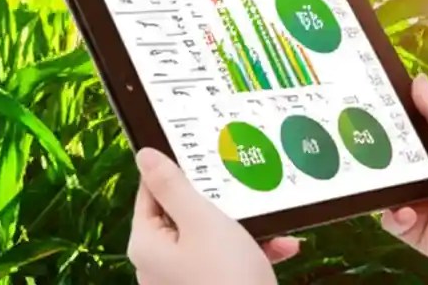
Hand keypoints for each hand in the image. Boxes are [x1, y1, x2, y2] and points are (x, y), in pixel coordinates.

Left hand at [127, 147, 299, 284]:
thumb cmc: (227, 279)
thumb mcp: (202, 221)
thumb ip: (173, 186)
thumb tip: (144, 156)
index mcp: (147, 244)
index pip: (151, 192)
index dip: (177, 171)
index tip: (204, 155)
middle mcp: (159, 265)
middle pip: (184, 214)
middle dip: (221, 202)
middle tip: (243, 186)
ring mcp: (183, 281)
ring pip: (211, 238)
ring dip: (245, 228)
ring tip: (271, 220)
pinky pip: (226, 262)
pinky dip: (252, 252)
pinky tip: (282, 245)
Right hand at [379, 73, 427, 281]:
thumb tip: (418, 79)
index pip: (401, 133)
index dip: (383, 121)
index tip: (362, 104)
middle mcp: (420, 176)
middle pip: (385, 160)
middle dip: (369, 151)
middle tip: (350, 138)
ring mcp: (414, 203)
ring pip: (381, 189)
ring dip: (378, 183)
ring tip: (371, 175)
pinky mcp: (411, 230)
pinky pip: (389, 220)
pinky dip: (394, 215)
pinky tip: (409, 212)